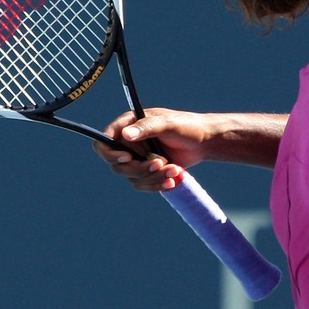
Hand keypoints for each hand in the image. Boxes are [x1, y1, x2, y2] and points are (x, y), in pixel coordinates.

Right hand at [93, 107, 210, 191]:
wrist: (204, 142)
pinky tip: (172, 181)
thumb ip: (146, 127)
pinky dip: (157, 185)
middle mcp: (128, 143)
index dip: (110, 153)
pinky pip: (143, 184)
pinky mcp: (147, 172)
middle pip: (117, 165)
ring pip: (132, 177)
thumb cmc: (186, 126)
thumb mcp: (167, 123)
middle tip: (160, 163)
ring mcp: (137, 159)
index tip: (127, 158)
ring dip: (153, 177)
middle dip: (139, 168)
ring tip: (174, 169)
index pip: (104, 142)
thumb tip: (125, 134)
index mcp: (128, 126)